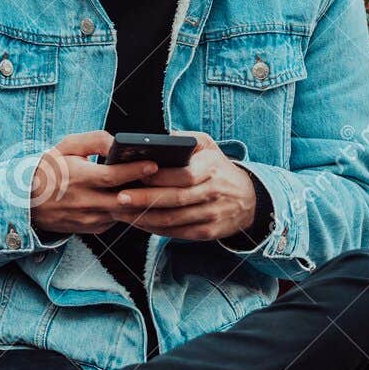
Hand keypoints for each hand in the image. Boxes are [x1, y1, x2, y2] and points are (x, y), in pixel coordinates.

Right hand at [29, 131, 157, 236]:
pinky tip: (140, 200)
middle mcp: (86, 202)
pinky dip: (128, 211)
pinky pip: (117, 220)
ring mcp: (89, 219)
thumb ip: (93, 140)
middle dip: (147, 190)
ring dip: (141, 202)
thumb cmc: (49, 169)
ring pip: (124, 213)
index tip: (154, 163)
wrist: (25, 201)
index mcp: (79, 178)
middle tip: (166, 178)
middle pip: (125, 199)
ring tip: (159, 188)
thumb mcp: (65, 146)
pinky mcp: (92, 229)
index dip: (135, 170)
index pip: (113, 177)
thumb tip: (117, 142)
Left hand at [110, 131, 257, 241]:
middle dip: (144, 199)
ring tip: (121, 212)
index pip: (183, 175)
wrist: (248, 199)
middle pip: (174, 199)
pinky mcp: (207, 232)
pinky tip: (138, 222)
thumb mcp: (209, 146)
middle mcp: (212, 193)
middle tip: (119, 197)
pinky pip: (177, 232)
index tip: (133, 175)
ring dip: (144, 217)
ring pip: (172, 219)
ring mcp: (211, 215)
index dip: (158, 177)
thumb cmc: (218, 168)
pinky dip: (155, 229)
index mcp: (211, 169)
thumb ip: (186, 138)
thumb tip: (160, 137)